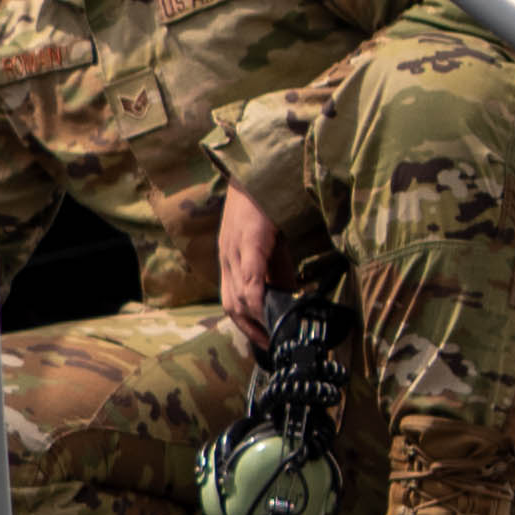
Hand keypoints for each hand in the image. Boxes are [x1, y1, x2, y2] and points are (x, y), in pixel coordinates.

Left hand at [215, 184, 277, 346]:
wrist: (259, 168)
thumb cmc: (265, 205)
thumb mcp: (271, 244)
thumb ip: (275, 270)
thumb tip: (286, 296)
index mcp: (231, 259)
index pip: (233, 301)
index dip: (248, 325)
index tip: (266, 342)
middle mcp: (227, 258)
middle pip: (231, 304)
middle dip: (250, 330)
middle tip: (270, 345)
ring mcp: (234, 249)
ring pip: (237, 295)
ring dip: (254, 319)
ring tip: (273, 333)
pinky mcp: (248, 239)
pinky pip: (250, 275)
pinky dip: (257, 297)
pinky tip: (269, 309)